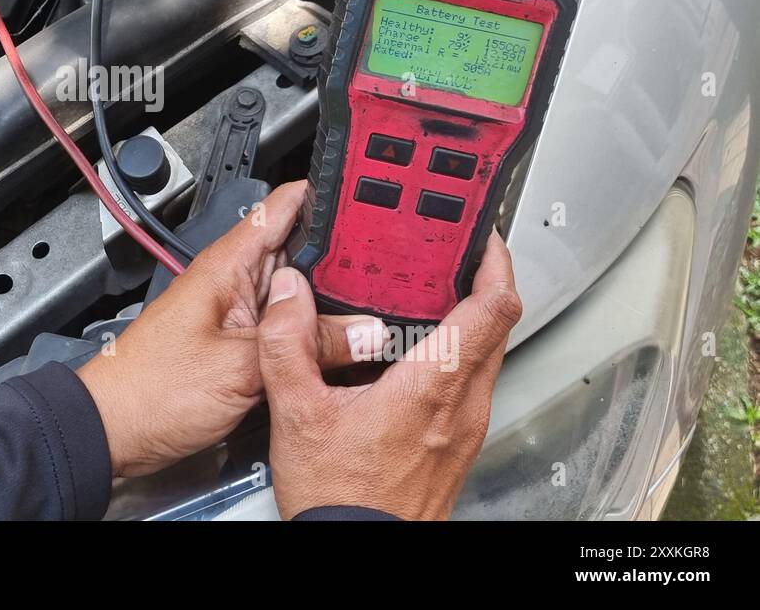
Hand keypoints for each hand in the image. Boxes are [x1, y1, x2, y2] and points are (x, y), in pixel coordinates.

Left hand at [78, 181, 387, 477]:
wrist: (114, 431)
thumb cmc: (153, 390)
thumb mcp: (242, 366)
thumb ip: (306, 345)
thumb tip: (365, 332)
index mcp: (228, 265)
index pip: (282, 208)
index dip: (324, 193)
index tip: (369, 191)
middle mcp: (234, 281)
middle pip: (301, 253)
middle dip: (343, 259)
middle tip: (395, 272)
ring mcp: (236, 313)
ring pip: (295, 296)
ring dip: (328, 302)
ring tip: (377, 310)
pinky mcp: (237, 345)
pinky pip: (284, 329)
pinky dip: (309, 334)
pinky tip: (339, 347)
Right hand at [256, 231, 521, 519]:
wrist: (361, 551)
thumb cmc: (340, 498)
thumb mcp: (296, 413)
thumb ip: (288, 345)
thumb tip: (288, 294)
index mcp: (431, 387)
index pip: (493, 309)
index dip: (495, 263)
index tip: (481, 237)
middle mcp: (463, 406)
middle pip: (499, 326)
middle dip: (484, 282)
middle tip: (458, 255)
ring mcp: (466, 427)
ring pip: (490, 356)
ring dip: (473, 319)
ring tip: (436, 295)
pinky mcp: (459, 444)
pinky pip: (474, 383)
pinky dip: (459, 353)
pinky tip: (419, 355)